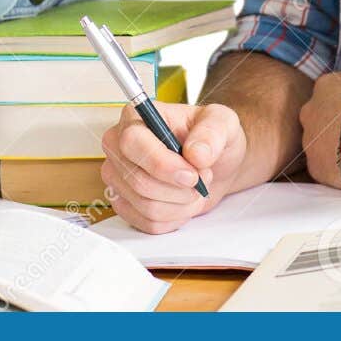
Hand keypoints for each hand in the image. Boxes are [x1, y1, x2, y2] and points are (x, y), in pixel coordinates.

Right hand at [99, 102, 246, 233]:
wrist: (214, 163)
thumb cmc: (211, 138)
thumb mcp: (222, 122)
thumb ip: (212, 133)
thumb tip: (195, 154)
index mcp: (135, 117)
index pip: (132, 143)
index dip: (162, 164)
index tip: (191, 174)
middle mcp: (119, 146)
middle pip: (138, 180)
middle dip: (178, 188)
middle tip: (201, 179)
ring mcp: (118, 177)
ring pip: (145, 205)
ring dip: (181, 204)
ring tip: (196, 188)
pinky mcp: (124, 203)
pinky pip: (147, 223)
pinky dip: (175, 218)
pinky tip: (184, 202)